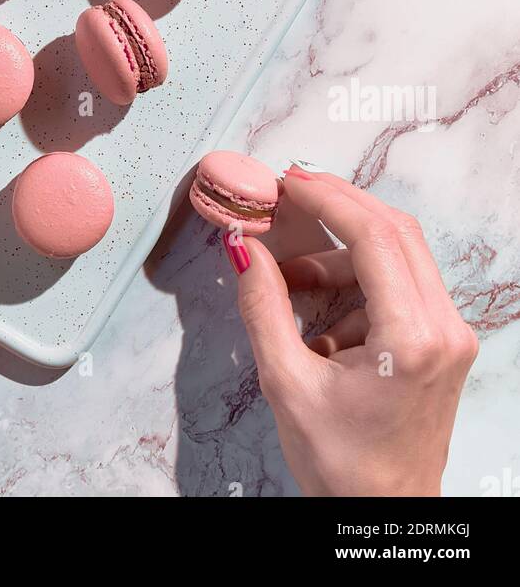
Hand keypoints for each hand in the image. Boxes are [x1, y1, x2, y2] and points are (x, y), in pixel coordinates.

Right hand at [227, 167, 477, 496]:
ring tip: (290, 275)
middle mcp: (445, 329)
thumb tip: (244, 246)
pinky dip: (358, 277)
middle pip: (396, 231)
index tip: (288, 180)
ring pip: (400, 253)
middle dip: (340, 204)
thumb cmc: (341, 464)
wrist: (384, 515)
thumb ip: (263, 307)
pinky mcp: (444, 340)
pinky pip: (402, 282)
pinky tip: (320, 306)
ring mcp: (451, 333)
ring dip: (343, 248)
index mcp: (412, 340)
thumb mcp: (287, 384)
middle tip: (290, 191)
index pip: (374, 237)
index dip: (329, 198)